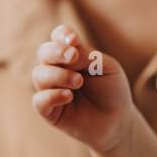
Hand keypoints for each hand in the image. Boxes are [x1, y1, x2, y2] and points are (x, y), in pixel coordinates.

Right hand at [32, 24, 133, 152]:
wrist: (118, 122)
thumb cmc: (112, 91)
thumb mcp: (106, 67)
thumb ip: (86, 55)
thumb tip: (68, 51)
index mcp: (71, 55)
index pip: (58, 37)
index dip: (62, 35)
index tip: (73, 40)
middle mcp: (57, 69)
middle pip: (44, 52)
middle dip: (56, 52)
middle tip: (72, 57)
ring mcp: (51, 90)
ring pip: (39, 75)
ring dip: (58, 75)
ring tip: (78, 82)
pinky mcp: (49, 111)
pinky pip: (39, 100)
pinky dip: (51, 96)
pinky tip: (69, 97)